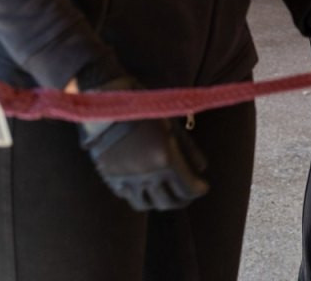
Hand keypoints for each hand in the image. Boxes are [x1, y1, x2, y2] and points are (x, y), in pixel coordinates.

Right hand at [78, 77, 208, 210]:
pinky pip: (128, 197)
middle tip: (188, 194)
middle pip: (169, 202)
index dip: (199, 190)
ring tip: (167, 194)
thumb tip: (202, 168)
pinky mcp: (111, 179)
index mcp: (166, 161)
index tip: (203, 187)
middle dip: (183, 200)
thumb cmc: (144, 110)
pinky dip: (140, 196)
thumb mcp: (172, 125)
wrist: (107, 105)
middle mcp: (148, 176)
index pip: (188, 188)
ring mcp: (128, 181)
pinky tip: (145, 188)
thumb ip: (189, 150)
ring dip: (161, 202)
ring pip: (147, 205)